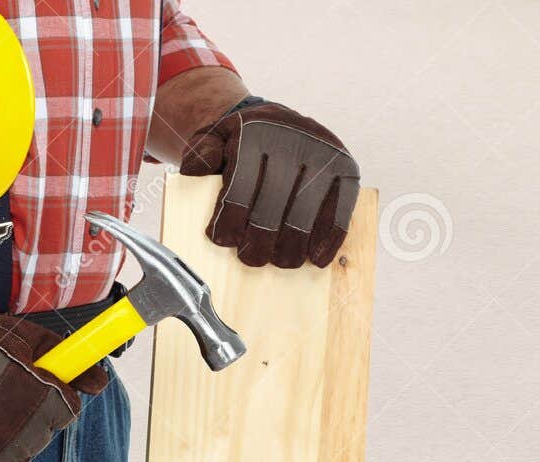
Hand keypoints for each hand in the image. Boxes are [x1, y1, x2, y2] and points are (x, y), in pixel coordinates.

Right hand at [0, 289, 107, 461]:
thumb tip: (100, 382)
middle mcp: (24, 436)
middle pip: (42, 434)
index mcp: (43, 401)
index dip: (47, 393)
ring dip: (5, 439)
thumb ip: (66, 360)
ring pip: (17, 456)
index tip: (27, 383)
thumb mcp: (23, 338)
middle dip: (27, 415)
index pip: (65, 411)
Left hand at [180, 100, 359, 267]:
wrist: (278, 120)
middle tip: (251, 258)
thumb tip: (193, 172)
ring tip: (280, 261)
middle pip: (274, 202)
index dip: (231, 218)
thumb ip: (201, 153)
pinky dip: (329, 239)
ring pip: (306, 212)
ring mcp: (323, 154)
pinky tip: (316, 259)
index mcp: (256, 132)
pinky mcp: (346, 169)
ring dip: (293, 246)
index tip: (222, 240)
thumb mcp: (214, 137)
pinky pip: (340, 210)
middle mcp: (292, 139)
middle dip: (261, 239)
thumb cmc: (242, 140)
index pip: (242, 183)